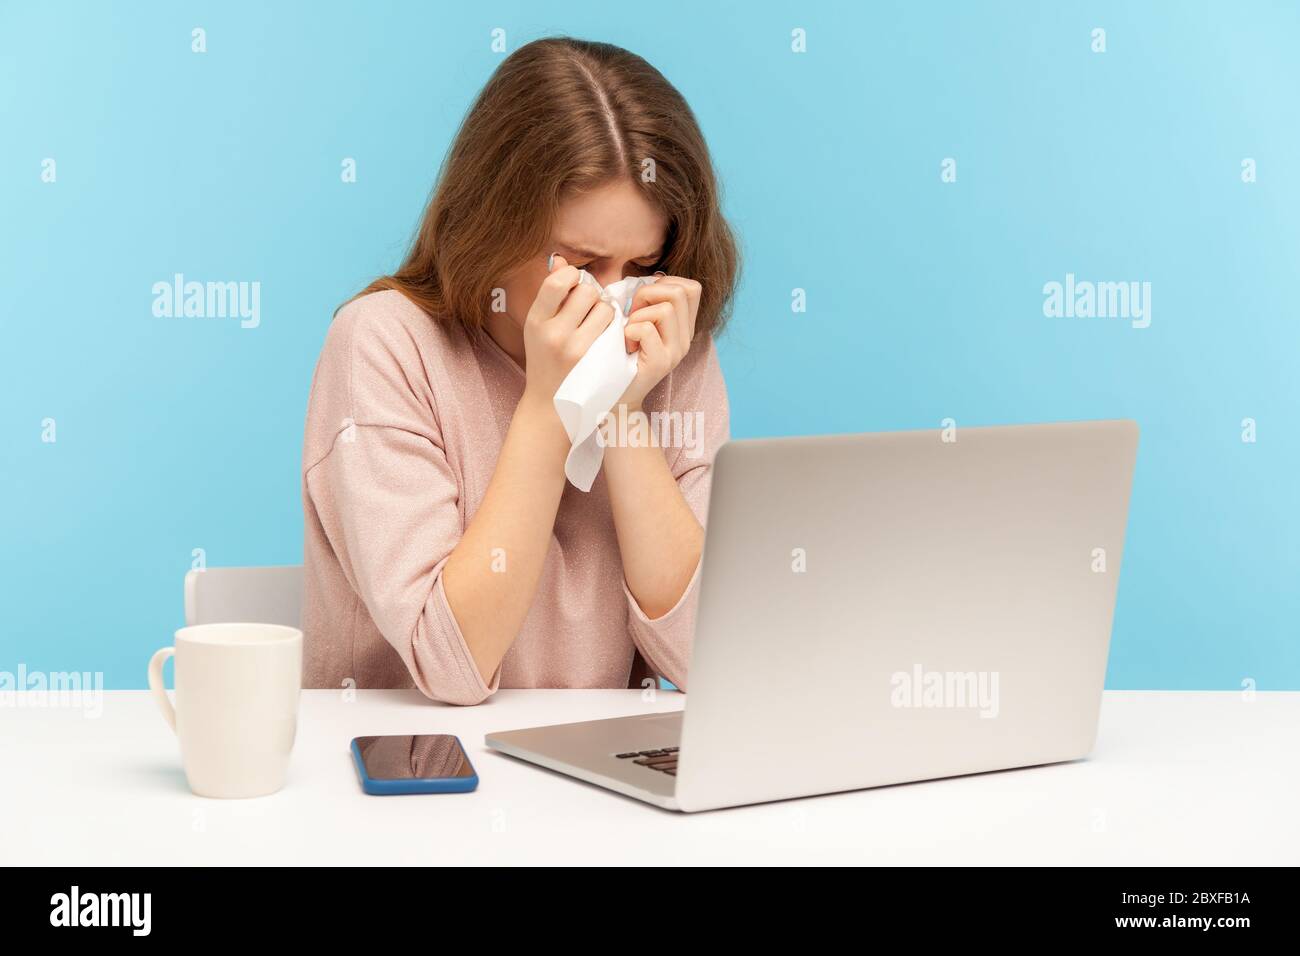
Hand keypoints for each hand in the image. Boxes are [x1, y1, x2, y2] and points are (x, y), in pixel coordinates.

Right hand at [520, 254, 616, 405]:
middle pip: (586, 291)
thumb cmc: (546, 360)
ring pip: (605, 308)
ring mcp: (575, 348)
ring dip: (605, 311)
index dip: (572, 276)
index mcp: (535, 320)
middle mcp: (552, 333)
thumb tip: (560, 259)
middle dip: (591, 295)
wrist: (550, 406)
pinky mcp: (594, 361)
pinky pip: (614, 328)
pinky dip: (614, 328)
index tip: (573, 286)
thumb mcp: (538, 327)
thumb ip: (550, 294)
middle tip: (587, 309)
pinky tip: (606, 337)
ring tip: (596, 325)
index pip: (558, 281)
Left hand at [618, 276, 701, 409]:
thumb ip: (650, 301)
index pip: (691, 287)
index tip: (645, 301)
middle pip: (679, 292)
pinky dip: (629, 331)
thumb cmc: (621, 355)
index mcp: (684, 327)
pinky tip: (626, 345)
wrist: (617, 397)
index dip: (664, 284)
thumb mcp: (640, 322)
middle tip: (632, 316)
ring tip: (629, 333)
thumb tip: (651, 277)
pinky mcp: (661, 363)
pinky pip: (646, 329)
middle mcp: (686, 339)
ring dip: (637, 316)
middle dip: (647, 294)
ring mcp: (676, 352)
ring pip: (664, 309)